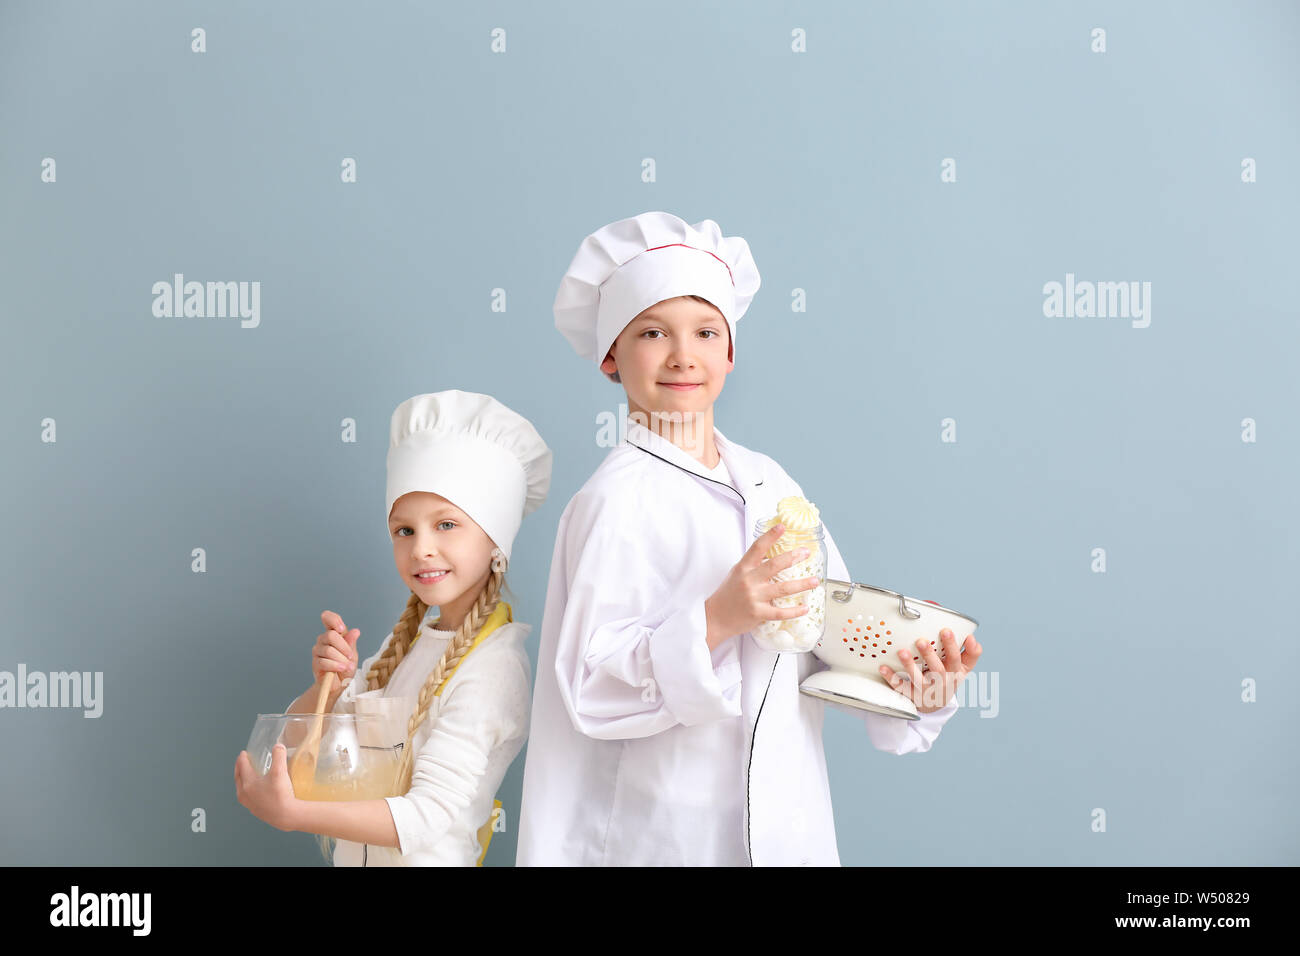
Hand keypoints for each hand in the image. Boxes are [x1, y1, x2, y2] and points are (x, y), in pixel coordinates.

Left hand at [234, 744, 301, 831]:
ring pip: (241, 788)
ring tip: (247, 776)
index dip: (243, 758)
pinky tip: (256, 790)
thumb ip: (279, 756)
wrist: (286, 815)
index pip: (242, 766)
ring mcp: (249, 803)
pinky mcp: (255, 810)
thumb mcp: (280, 771)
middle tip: (241, 762)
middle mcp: (245, 793)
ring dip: (242, 780)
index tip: (243, 753)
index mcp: (248, 783)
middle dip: (239, 768)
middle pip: (238, 777)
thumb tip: (278, 746)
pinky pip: (247, 797)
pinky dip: (248, 790)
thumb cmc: (280, 794)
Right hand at [314, 610, 359, 684]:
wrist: (339, 685)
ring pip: (329, 650)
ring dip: (341, 659)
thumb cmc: (346, 667)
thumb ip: (351, 643)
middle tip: (351, 657)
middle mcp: (323, 640)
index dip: (334, 620)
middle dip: (344, 647)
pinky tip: (342, 668)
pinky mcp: (315, 663)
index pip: (328, 618)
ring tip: (348, 666)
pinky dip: (335, 665)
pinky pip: (324, 662)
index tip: (342, 629)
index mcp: (333, 634)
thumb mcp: (352, 655)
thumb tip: (355, 631)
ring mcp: (318, 651)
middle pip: (331, 635)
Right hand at [705, 522, 821, 647]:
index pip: (757, 547)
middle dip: (793, 557)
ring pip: (783, 589)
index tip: (782, 527)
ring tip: (814, 581)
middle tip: (805, 552)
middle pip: (774, 565)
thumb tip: (773, 555)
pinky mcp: (758, 613)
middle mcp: (749, 580)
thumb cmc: (727, 595)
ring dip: (801, 584)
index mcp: (743, 568)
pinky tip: (805, 607)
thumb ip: (753, 565)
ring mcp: (754, 597)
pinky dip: (794, 611)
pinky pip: (780, 612)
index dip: (770, 536)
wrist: (715, 618)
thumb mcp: (737, 574)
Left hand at [879, 629, 981, 713]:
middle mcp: (941, 683)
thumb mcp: (963, 668)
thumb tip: (972, 636)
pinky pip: (900, 688)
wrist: (936, 704)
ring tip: (902, 652)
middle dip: (929, 655)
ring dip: (909, 666)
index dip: (952, 645)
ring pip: (918, 679)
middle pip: (937, 670)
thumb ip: (971, 653)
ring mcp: (926, 691)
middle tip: (921, 641)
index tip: (945, 630)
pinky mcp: (911, 696)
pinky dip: (891, 678)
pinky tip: (883, 667)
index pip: (956, 659)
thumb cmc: (949, 678)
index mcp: (955, 673)